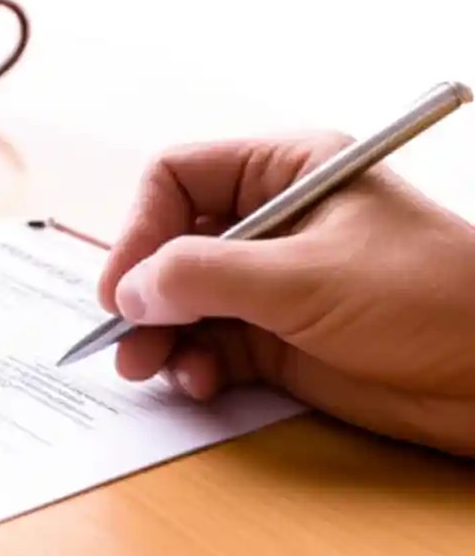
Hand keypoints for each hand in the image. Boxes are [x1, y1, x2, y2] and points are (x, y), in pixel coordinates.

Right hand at [98, 131, 474, 456]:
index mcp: (284, 173)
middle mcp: (270, 222)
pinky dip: (193, 364)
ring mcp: (272, 284)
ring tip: (153, 369)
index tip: (124, 285)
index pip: (178, 179)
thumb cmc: (431, 298)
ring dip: (161, 336)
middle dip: (144, 293)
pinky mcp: (279, 339)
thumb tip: (130, 291)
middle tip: (126, 340)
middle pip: (170, 244)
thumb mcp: (306, 276)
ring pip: (182, 301)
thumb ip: (206, 277)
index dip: (140, 227)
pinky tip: (201, 382)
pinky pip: (209, 344)